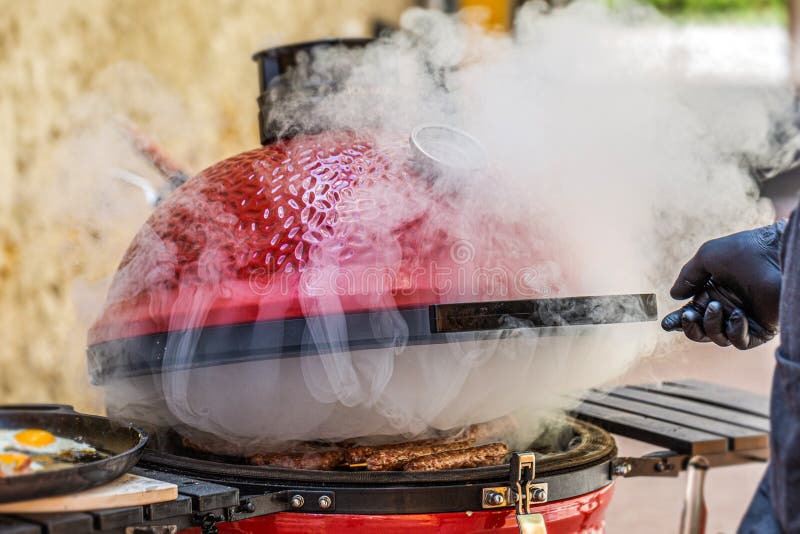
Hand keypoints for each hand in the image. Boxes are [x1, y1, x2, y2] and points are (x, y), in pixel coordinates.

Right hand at [661, 221, 784, 349]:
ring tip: (716, 307)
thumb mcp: (707, 257)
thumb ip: (688, 276)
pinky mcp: (761, 328)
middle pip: (701, 331)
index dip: (678, 320)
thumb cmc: (743, 251)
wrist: (776, 254)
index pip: (692, 312)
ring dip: (711, 326)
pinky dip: (734, 332)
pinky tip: (737, 315)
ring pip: (718, 339)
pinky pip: (741, 342)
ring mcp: (744, 318)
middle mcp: (728, 306)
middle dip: (691, 327)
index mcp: (714, 291)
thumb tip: (674, 295)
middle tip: (688, 315)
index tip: (667, 323)